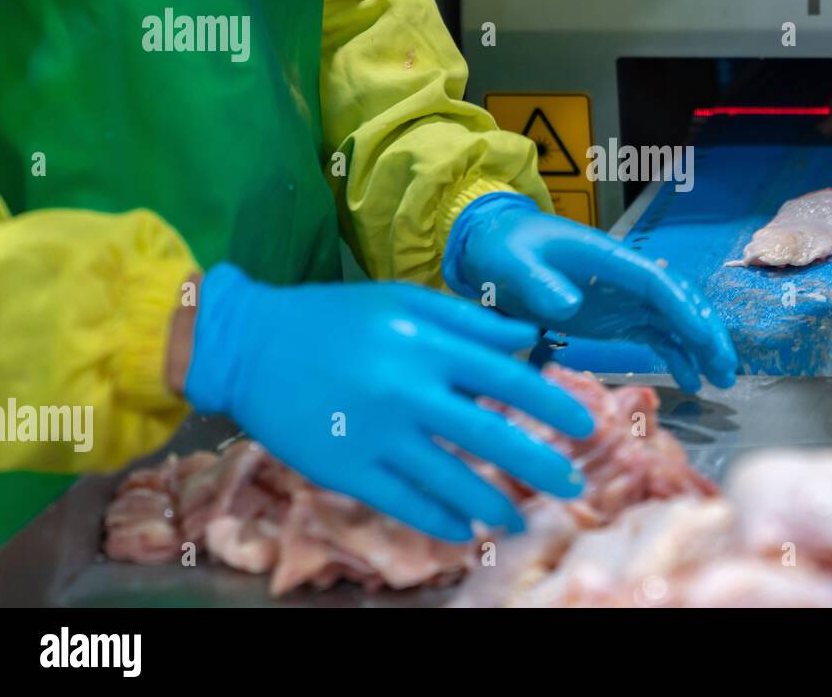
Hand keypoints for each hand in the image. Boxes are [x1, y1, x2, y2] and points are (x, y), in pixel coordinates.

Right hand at [183, 264, 594, 540]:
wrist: (246, 344)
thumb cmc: (332, 317)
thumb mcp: (402, 300)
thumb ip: (466, 320)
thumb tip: (525, 337)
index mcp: (425, 344)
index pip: (506, 378)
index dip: (551, 404)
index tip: (584, 426)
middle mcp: (407, 391)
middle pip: (489, 437)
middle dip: (539, 465)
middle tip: (572, 487)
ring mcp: (375, 434)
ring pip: (450, 480)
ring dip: (491, 504)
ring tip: (518, 517)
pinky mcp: (344, 469)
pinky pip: (403, 502)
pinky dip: (438, 520)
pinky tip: (463, 531)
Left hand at [443, 193, 737, 391]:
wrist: (494, 247)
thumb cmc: (504, 249)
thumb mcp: (512, 263)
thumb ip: (539, 282)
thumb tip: (569, 304)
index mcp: (608, 259)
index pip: (657, 283)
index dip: (684, 309)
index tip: (705, 338)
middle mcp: (626, 278)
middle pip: (679, 301)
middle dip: (706, 332)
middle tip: (728, 367)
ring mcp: (624, 299)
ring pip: (675, 321)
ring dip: (700, 348)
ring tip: (723, 380)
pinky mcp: (617, 317)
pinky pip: (656, 335)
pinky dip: (676, 356)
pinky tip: (691, 380)